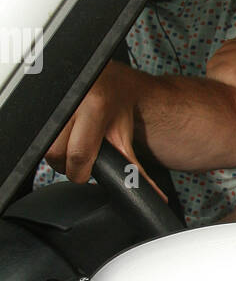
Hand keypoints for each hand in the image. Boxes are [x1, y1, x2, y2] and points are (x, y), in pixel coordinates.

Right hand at [45, 61, 164, 197]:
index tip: (87, 170)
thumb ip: (135, 170)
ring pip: (43, 144)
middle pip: (55, 153)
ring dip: (56, 153)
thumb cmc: (118, 112)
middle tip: (80, 158)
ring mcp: (56, 97)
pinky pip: (38, 132)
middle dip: (66, 164)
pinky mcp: (44, 99)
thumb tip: (152, 196)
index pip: (78, 154)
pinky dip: (48, 140)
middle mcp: (72, 99)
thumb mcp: (126, 139)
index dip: (81, 170)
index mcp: (95, 106)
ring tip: (71, 144)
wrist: (110, 84)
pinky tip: (63, 134)